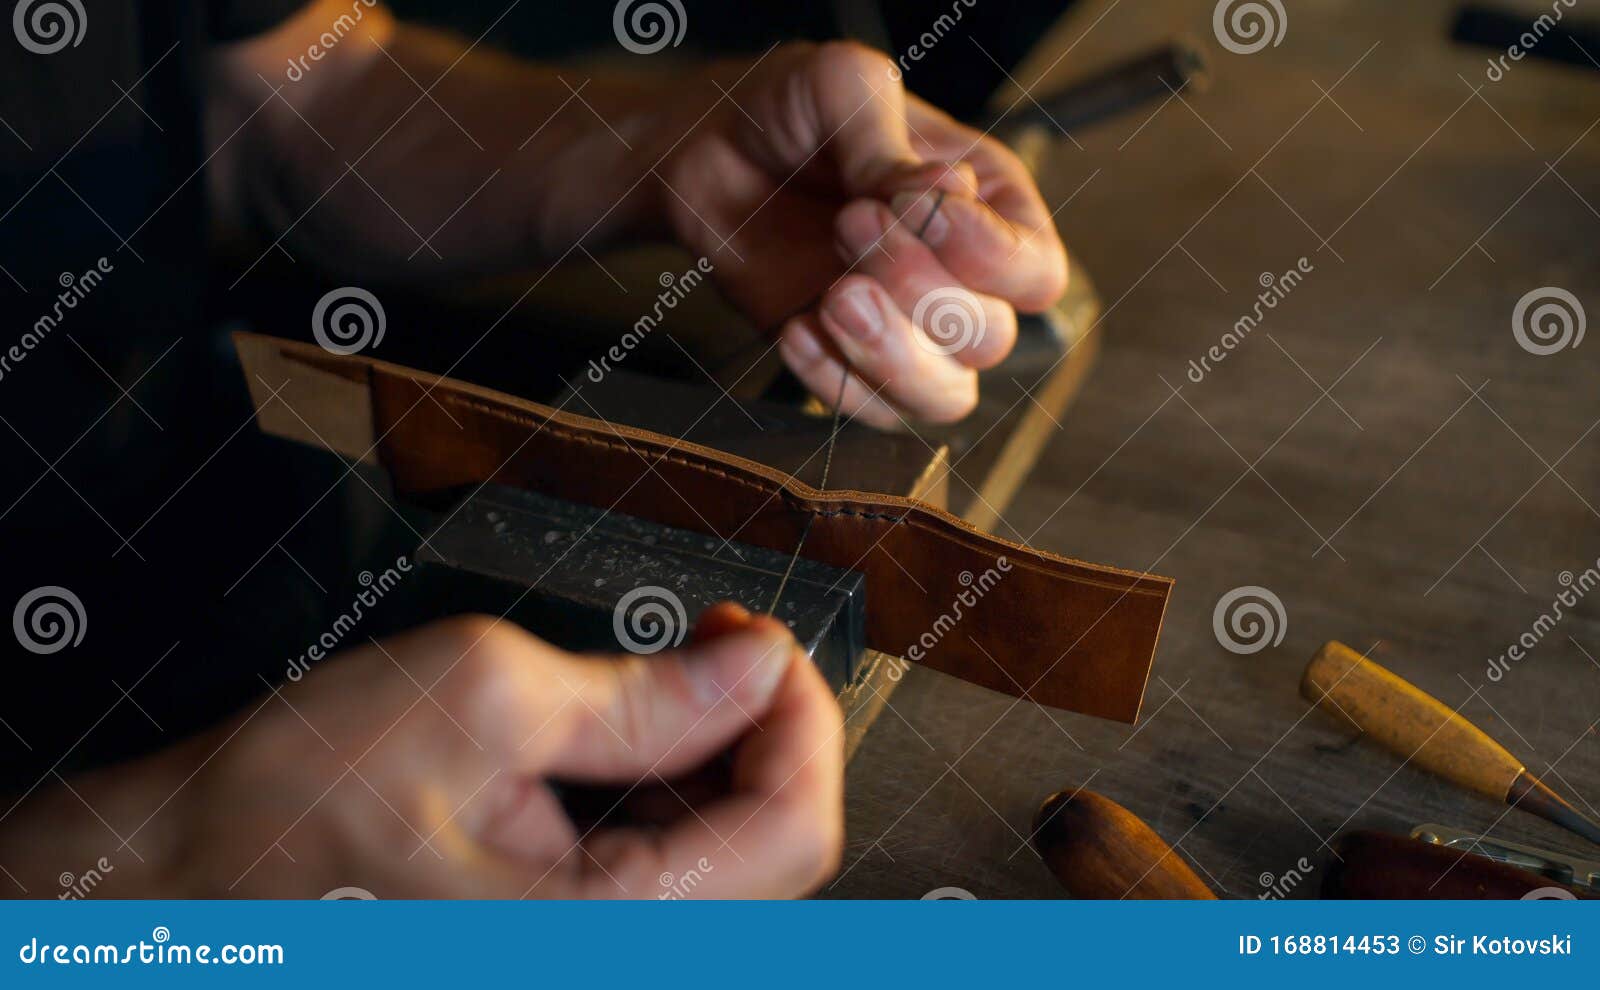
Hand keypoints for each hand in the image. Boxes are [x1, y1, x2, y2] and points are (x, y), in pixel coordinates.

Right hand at [0, 605, 842, 898]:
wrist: (190, 884)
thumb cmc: (301, 804)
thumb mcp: (480, 700)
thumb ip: (645, 693)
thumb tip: (757, 665)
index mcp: (600, 934)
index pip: (791, 833)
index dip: (801, 717)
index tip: (761, 639)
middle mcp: (613, 960)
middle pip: (773, 850)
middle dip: (762, 730)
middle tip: (715, 642)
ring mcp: (594, 954)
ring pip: (730, 860)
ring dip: (721, 758)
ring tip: (666, 678)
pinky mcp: (574, 940)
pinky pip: (673, 874)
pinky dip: (674, 794)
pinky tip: (631, 738)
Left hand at [654, 42, 1068, 427]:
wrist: (709, 152)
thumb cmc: (791, 110)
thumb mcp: (843, 86)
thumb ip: (890, 141)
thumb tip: (945, 194)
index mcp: (990, 204)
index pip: (1035, 271)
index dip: (987, 255)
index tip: (912, 204)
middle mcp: (963, 278)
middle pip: (991, 337)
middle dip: (920, 287)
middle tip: (848, 222)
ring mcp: (906, 331)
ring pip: (946, 396)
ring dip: (889, 356)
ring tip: (831, 298)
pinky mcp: (848, 365)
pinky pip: (870, 413)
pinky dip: (833, 380)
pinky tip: (795, 325)